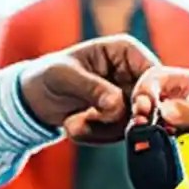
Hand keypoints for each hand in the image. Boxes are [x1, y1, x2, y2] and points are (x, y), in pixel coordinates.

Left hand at [20, 35, 159, 143]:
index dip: (148, 95)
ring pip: (137, 123)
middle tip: (97, 122)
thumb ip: (93, 88)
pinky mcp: (122, 119)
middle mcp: (133, 74)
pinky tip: (75, 127)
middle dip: (125, 119)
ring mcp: (130, 98)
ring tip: (74, 123)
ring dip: (104, 130)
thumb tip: (117, 105)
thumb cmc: (48, 75)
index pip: (154, 73)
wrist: (34, 98)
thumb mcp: (65, 76)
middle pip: (152, 103)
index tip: (135, 113)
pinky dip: (97, 136)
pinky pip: (121, 135)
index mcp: (125, 51)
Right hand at [130, 67, 188, 185]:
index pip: (155, 77)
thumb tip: (166, 110)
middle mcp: (168, 101)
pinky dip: (143, 144)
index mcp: (182, 84)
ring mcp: (162, 124)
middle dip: (139, 107)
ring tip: (145, 132)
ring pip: (139, 121)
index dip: (147, 88)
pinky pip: (144, 142)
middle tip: (143, 119)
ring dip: (139, 127)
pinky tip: (148, 146)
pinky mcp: (159, 144)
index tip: (148, 103)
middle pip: (140, 98)